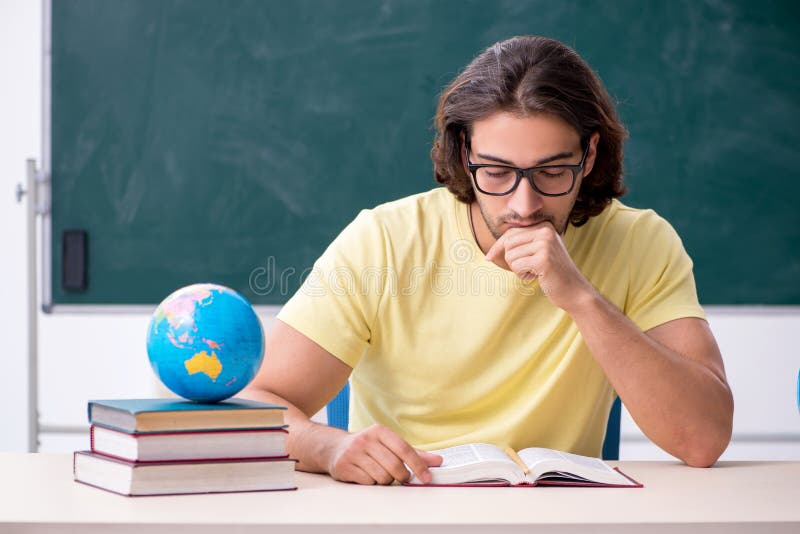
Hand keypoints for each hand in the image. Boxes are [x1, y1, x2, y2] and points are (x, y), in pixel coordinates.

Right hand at [327, 424, 442, 484]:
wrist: (335, 448)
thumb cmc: (368, 447)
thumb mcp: (390, 444)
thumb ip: (414, 453)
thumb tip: (437, 461)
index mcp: (380, 431)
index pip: (404, 449)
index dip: (418, 465)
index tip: (427, 477)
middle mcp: (366, 439)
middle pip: (394, 466)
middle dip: (401, 476)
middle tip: (400, 476)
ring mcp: (354, 452)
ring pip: (382, 477)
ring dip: (385, 480)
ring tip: (378, 472)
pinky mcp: (344, 466)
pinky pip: (368, 482)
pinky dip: (371, 482)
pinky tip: (366, 474)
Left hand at [485, 222, 594, 310]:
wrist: (575, 290)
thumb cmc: (552, 273)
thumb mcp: (538, 253)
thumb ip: (520, 246)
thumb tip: (490, 253)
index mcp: (545, 226)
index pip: (511, 233)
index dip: (497, 246)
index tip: (488, 258)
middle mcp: (546, 231)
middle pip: (508, 243)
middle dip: (511, 260)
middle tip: (527, 268)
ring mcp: (545, 244)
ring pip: (510, 256)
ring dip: (518, 269)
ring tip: (535, 272)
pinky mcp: (543, 259)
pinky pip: (517, 266)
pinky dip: (522, 275)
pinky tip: (537, 276)